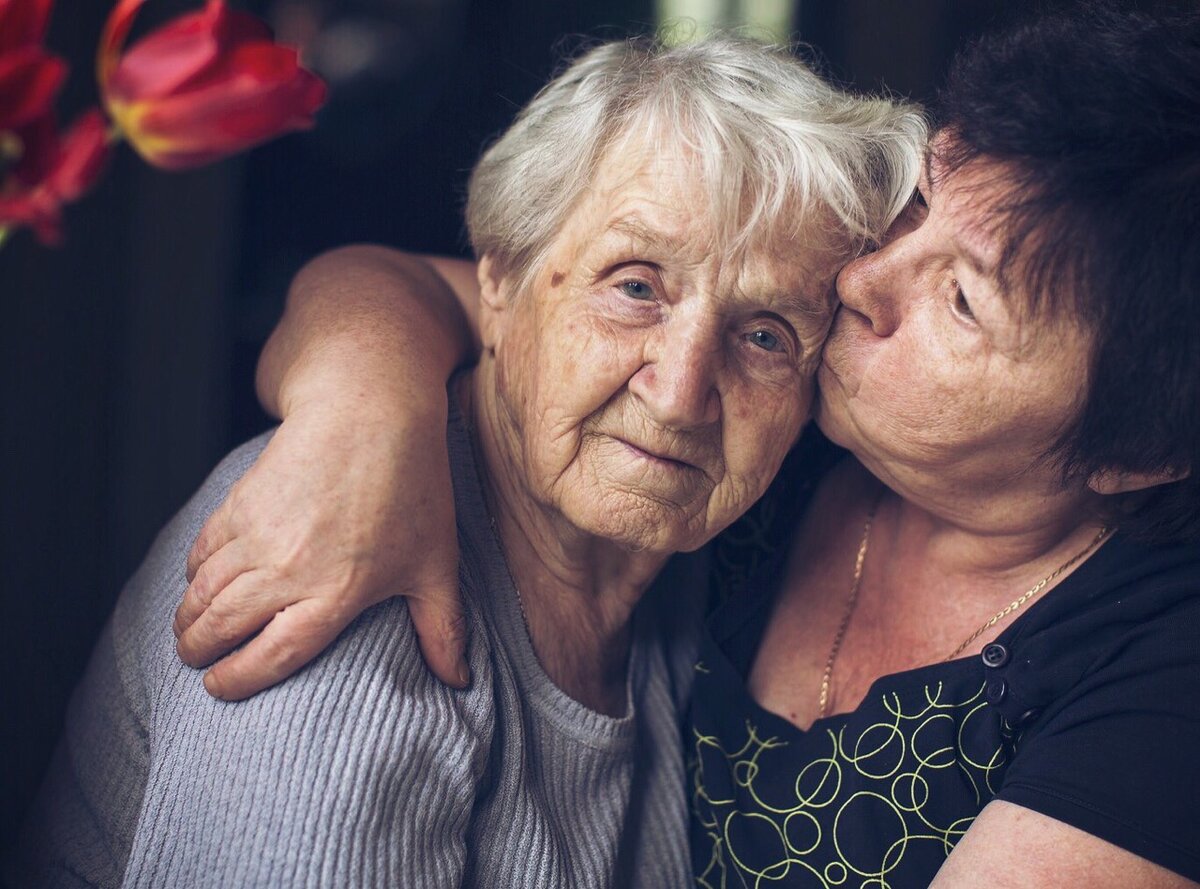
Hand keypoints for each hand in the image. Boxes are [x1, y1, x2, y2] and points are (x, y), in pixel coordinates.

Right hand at [173, 400, 466, 698]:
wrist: (370, 407)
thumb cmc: (413, 485)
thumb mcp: (435, 561)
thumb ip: (443, 627)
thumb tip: (459, 682)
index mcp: (337, 593)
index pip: (272, 655)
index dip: (237, 679)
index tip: (219, 689)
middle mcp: (289, 569)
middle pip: (222, 626)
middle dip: (198, 651)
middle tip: (195, 661)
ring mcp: (258, 534)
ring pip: (202, 590)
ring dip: (187, 617)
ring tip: (189, 632)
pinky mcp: (240, 502)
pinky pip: (201, 550)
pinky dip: (192, 572)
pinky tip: (197, 581)